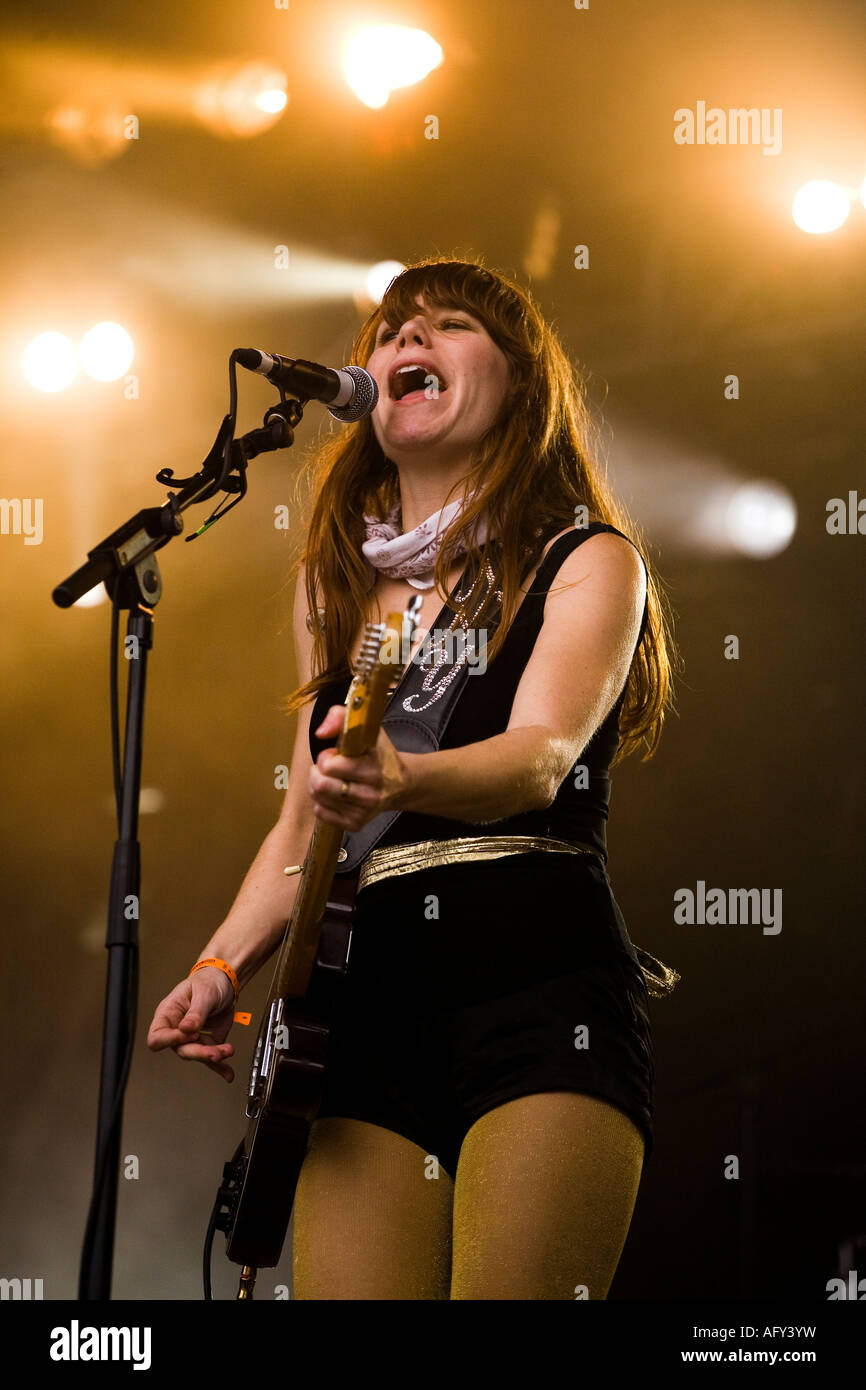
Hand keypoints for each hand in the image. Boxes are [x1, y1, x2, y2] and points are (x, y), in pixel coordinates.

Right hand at [146, 969, 237, 1082]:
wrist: (225, 982)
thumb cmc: (207, 982)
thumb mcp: (203, 992)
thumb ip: (196, 1012)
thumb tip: (186, 1029)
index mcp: (168, 1014)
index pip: (158, 1037)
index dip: (171, 1040)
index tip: (190, 1033)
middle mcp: (177, 1029)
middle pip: (181, 1050)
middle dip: (198, 1052)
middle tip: (215, 1051)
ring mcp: (193, 1038)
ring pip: (197, 1055)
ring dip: (212, 1057)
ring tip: (227, 1051)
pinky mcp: (207, 1042)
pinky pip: (211, 1057)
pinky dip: (220, 1066)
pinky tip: (227, 1073)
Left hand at [309, 704, 410, 829]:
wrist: (402, 784)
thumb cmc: (380, 755)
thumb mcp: (367, 729)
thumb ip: (341, 717)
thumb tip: (321, 732)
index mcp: (373, 767)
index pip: (330, 766)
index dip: (327, 757)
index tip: (335, 754)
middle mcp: (370, 793)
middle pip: (320, 785)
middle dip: (318, 773)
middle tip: (329, 768)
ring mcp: (364, 811)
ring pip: (318, 798)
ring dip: (318, 785)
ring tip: (331, 779)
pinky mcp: (356, 824)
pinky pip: (321, 813)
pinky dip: (323, 802)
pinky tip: (336, 794)